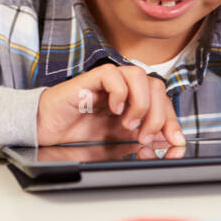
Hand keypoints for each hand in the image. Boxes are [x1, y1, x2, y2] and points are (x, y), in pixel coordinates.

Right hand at [36, 64, 185, 146]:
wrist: (44, 131)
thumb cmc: (76, 135)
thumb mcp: (116, 146)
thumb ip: (140, 143)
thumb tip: (167, 144)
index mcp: (132, 103)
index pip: (163, 102)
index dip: (173, 121)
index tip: (176, 142)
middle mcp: (123, 90)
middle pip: (157, 87)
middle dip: (159, 115)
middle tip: (146, 136)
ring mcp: (107, 83)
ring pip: (139, 75)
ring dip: (141, 103)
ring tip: (129, 124)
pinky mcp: (89, 80)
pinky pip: (112, 74)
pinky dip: (119, 93)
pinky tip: (113, 110)